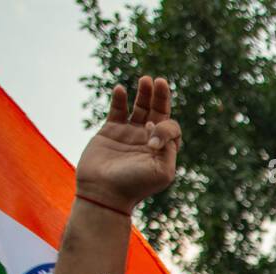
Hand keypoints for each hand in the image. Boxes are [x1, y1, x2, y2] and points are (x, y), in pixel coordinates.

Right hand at [75, 76, 181, 213]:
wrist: (104, 192)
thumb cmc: (134, 185)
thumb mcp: (162, 171)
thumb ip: (168, 148)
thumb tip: (157, 126)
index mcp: (163, 150)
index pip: (171, 128)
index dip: (165, 128)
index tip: (150, 141)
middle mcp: (148, 140)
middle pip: (159, 112)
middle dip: (161, 97)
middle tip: (160, 82)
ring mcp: (129, 134)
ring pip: (140, 108)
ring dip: (144, 94)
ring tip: (146, 80)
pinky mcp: (110, 131)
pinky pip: (117, 110)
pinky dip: (120, 99)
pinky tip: (121, 89)